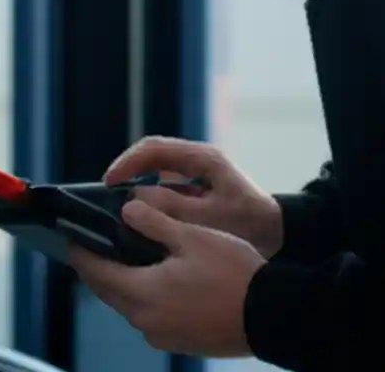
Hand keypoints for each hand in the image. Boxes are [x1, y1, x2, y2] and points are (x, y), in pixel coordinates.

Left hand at [68, 199, 264, 356]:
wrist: (270, 316)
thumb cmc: (234, 274)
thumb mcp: (192, 237)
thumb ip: (154, 222)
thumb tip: (127, 210)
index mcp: (142, 293)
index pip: (96, 272)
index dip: (80, 253)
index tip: (69, 238)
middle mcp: (145, 320)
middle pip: (109, 292)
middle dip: (99, 269)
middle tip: (93, 246)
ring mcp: (162, 335)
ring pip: (130, 305)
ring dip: (124, 283)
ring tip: (128, 259)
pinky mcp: (179, 341)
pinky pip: (150, 316)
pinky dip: (145, 297)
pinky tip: (159, 281)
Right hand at [105, 136, 283, 257]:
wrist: (278, 235)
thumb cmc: (248, 225)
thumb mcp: (210, 218)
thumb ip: (173, 207)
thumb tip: (135, 197)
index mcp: (202, 158)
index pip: (154, 148)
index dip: (128, 162)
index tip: (110, 181)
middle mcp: (197, 160)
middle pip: (151, 157)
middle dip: (127, 172)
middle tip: (107, 195)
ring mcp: (195, 174)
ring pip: (155, 173)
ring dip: (136, 186)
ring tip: (117, 207)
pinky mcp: (195, 191)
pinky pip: (164, 189)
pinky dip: (149, 200)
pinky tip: (140, 217)